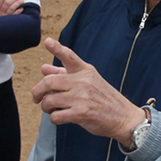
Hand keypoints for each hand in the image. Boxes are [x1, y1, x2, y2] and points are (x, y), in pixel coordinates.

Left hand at [31, 38, 146, 145]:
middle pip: (49, 82)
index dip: (57, 48)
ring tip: (50, 109)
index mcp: (85, 71)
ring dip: (45, 107)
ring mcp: (81, 98)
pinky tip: (59, 117)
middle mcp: (82, 82)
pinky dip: (53, 118)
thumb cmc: (104, 99)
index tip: (48, 41)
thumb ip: (65, 74)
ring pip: (49, 100)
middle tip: (36, 98)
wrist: (123, 117)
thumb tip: (44, 68)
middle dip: (37, 91)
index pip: (69, 57)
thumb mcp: (89, 81)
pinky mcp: (81, 113)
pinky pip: (56, 116)